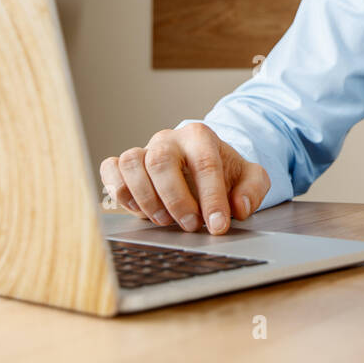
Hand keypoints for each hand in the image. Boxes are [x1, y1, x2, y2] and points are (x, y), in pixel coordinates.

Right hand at [99, 123, 270, 234]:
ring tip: (166, 220)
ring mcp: (143, 150)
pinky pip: (110, 170)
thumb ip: (253, 189)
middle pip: (161, 161)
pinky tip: (140, 209)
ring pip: (131, 164)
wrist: (200, 166)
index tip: (218, 226)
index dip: (211, 197)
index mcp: (200, 136)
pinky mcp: (123, 164)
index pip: (204, 163)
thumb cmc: (223, 173)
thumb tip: (238, 207)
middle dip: (176, 199)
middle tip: (191, 226)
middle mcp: (168, 139)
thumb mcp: (249, 178)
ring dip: (146, 198)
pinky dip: (120, 192)